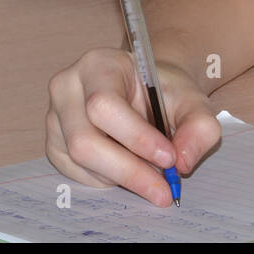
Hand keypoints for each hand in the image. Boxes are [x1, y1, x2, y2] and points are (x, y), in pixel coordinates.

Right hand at [45, 48, 219, 205]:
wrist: (148, 92)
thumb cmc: (166, 93)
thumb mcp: (193, 101)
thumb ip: (199, 127)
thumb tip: (182, 163)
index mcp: (99, 65)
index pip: (104, 105)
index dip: (136, 137)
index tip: (169, 159)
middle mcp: (67, 88)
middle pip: (84, 140)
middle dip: (128, 170)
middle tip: (164, 189)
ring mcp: (55, 118)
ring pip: (79, 161)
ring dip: (121, 176)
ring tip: (153, 176)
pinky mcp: (54, 144)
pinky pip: (76, 173)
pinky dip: (109, 179)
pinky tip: (132, 170)